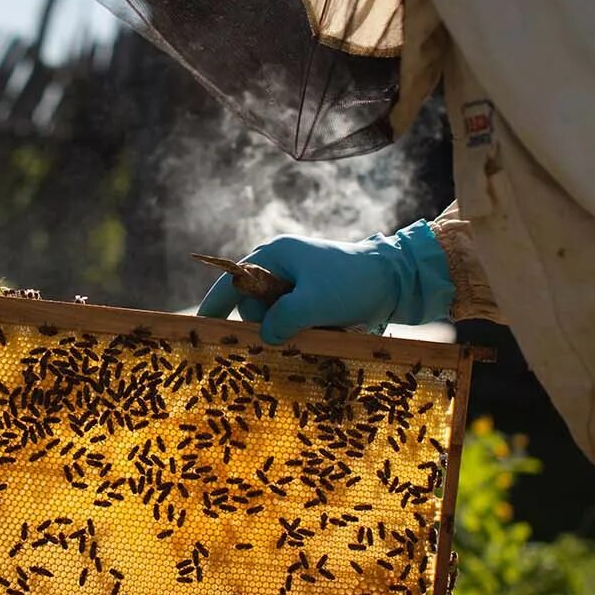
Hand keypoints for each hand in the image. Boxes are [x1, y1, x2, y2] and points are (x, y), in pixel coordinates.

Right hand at [194, 224, 452, 343]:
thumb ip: (283, 321)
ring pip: (275, 317)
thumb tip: (265, 338)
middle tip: (291, 333)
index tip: (199, 328)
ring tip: (316, 328)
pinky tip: (322, 330)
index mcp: (274, 255)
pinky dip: (303, 330)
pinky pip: (293, 321)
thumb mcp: (314, 302)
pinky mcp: (311, 298)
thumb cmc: (353, 282)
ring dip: (289, 330)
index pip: (231, 281)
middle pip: (253, 305)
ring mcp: (296, 283)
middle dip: (267, 324)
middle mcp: (280, 267)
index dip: (213, 306)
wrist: (395, 279)